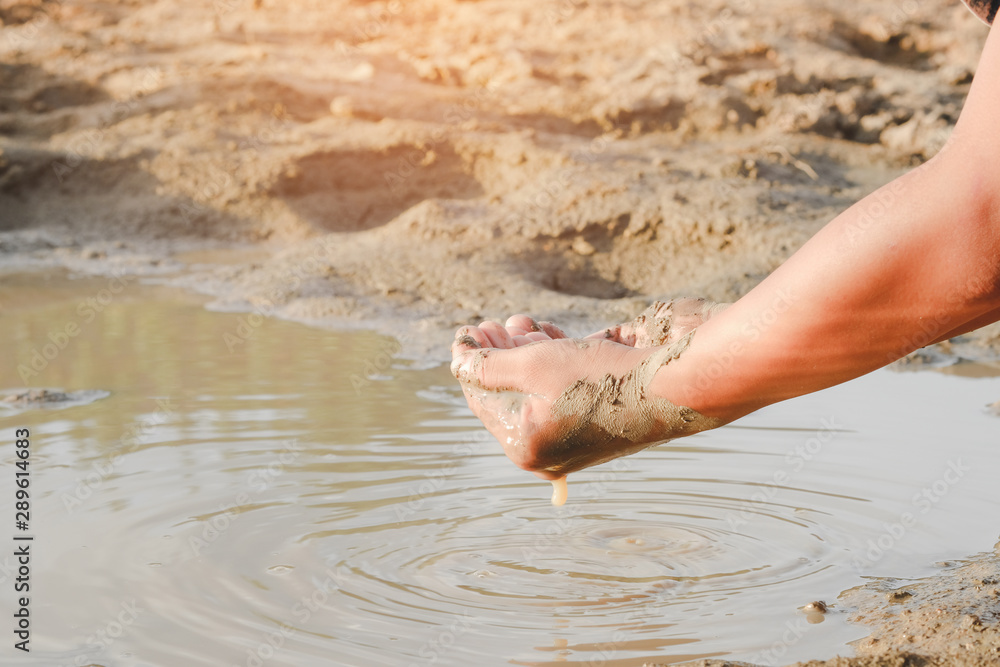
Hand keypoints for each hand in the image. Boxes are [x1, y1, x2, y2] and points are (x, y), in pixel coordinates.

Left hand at [450, 300, 726, 477]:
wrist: (674, 385)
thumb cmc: (601, 377)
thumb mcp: (534, 364)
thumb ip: (488, 365)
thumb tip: (456, 362)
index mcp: (526, 448)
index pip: (481, 399)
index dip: (469, 360)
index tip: (465, 330)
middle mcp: (547, 452)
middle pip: (508, 394)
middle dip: (499, 353)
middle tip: (492, 323)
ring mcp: (572, 439)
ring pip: (535, 389)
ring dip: (525, 352)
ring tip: (521, 322)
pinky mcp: (596, 420)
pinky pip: (562, 391)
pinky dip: (553, 363)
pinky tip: (550, 334)